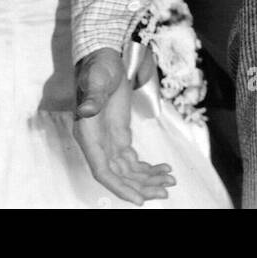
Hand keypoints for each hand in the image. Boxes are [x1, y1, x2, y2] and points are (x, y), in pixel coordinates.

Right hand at [73, 47, 174, 204]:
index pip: (102, 172)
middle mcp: (97, 144)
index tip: (139, 200)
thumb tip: (86, 110)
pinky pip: (133, 160)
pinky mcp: (120, 136)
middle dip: (141, 187)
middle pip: (119, 176)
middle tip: (165, 191)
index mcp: (88, 136)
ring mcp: (109, 142)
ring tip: (170, 182)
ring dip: (148, 179)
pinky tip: (164, 170)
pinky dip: (148, 168)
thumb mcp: (96, 80)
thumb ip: (92, 97)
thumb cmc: (97, 68)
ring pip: (128, 171)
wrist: (104, 57)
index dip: (120, 188)